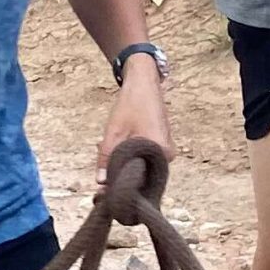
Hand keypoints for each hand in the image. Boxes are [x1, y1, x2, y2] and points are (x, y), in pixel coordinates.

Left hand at [94, 64, 172, 188]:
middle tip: (102, 163)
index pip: (139, 180)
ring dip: (123, 162)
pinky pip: (144, 158)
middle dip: (120, 171)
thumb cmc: (131, 104)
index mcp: (161, 153)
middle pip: (140, 175)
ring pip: (141, 166)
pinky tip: (117, 143)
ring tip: (109, 145)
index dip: (119, 183)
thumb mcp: (113, 132)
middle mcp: (168, 156)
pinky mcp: (162, 147)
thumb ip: (106, 158)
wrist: (144, 83)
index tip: (103, 187)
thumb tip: (100, 182)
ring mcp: (167, 152)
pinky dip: (130, 155)